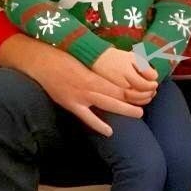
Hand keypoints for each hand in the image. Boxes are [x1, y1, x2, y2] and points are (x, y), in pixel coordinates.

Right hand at [0, 35, 143, 135]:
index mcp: (95, 73)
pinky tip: (110, 132)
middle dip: (133, 100)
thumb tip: (116, 70)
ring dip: (123, 110)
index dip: (133, 88)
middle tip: (147, 105)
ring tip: (138, 114)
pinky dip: (98, 124)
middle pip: (117, 94)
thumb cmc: (65, 58)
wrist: (43, 62)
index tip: (144, 91)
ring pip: (106, 104)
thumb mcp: (85, 60)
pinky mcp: (71, 104)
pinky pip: (86, 117)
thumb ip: (100, 68)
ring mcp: (81, 96)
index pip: (119, 82)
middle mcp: (91, 85)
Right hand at [93, 48, 158, 97]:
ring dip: (144, 99)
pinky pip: (126, 103)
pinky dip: (135, 102)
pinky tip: (140, 99)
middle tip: (154, 89)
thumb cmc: (116, 57)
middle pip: (140, 95)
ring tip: (149, 94)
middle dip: (149, 93)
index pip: (144, 85)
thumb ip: (144, 67)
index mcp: (127, 74)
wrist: (96, 61)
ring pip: (133, 101)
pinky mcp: (111, 96)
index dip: (152, 86)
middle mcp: (121, 85)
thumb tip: (155, 77)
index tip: (155, 83)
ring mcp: (115, 92)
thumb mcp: (132, 57)